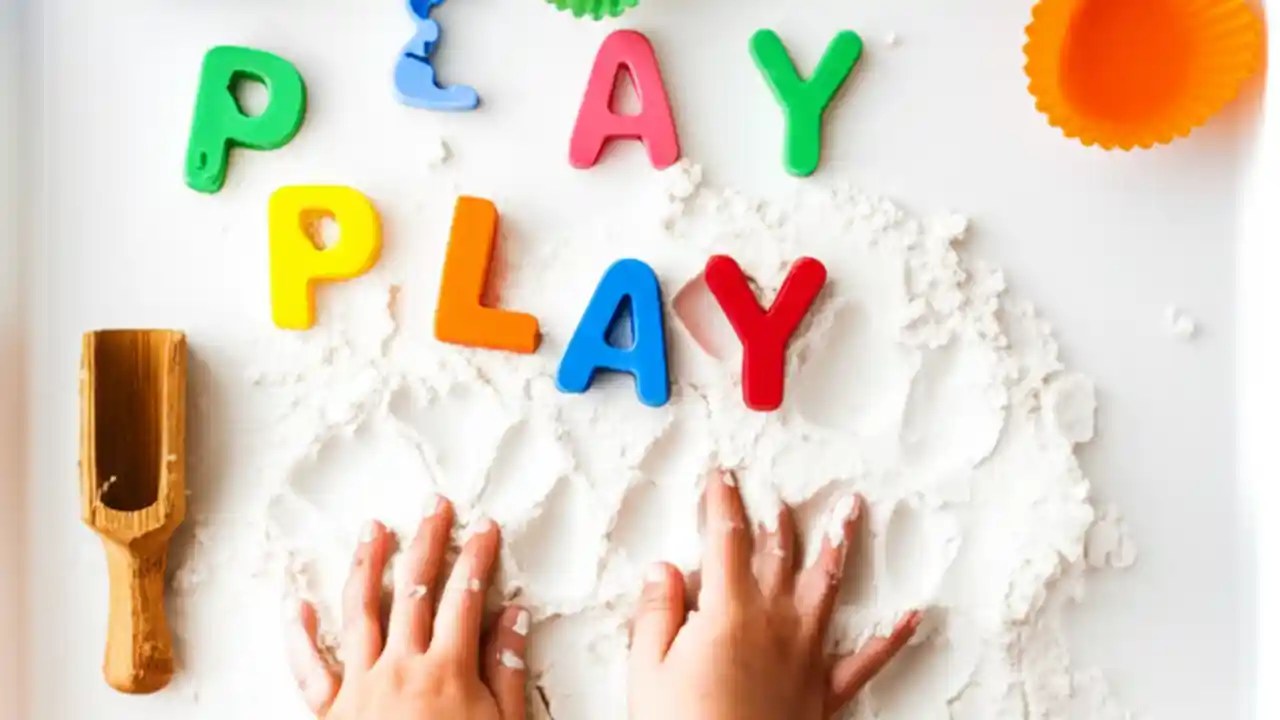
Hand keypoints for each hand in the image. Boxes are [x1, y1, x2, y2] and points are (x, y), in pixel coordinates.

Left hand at [286, 498, 528, 719]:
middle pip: (414, 590)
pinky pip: (310, 670)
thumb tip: (513, 616)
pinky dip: (301, 636)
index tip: (485, 528)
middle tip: (435, 506)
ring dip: (368, 565)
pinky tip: (298, 604)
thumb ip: (506, 671)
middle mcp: (400, 668)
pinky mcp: (331, 714)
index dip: (477, 558)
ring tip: (373, 529)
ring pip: (360, 612)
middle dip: (427, 543)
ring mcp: (360, 688)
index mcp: (447, 671)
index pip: (465, 597)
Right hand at [629, 470, 919, 719]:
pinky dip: (891, 638)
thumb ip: (656, 614)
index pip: (726, 540)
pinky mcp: (823, 692)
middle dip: (778, 519)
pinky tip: (912, 617)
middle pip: (778, 555)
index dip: (723, 503)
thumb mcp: (648, 671)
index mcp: (728, 613)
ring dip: (838, 546)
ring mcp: (803, 655)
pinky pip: (866, 661)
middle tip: (780, 494)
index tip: (723, 477)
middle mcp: (773, 624)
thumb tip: (663, 572)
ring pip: (825, 588)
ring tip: (851, 512)